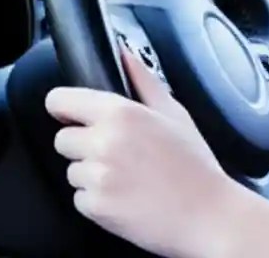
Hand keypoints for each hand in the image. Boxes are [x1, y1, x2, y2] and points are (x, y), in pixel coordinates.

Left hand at [45, 47, 242, 257]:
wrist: (207, 216)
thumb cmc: (195, 166)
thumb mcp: (175, 114)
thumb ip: (143, 80)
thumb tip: (124, 53)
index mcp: (121, 113)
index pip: (60, 100)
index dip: (65, 108)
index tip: (73, 116)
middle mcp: (104, 142)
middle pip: (62, 139)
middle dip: (84, 146)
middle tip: (117, 154)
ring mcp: (98, 177)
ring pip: (72, 171)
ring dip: (92, 175)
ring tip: (127, 178)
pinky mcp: (95, 207)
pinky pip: (80, 199)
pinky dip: (97, 201)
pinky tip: (125, 197)